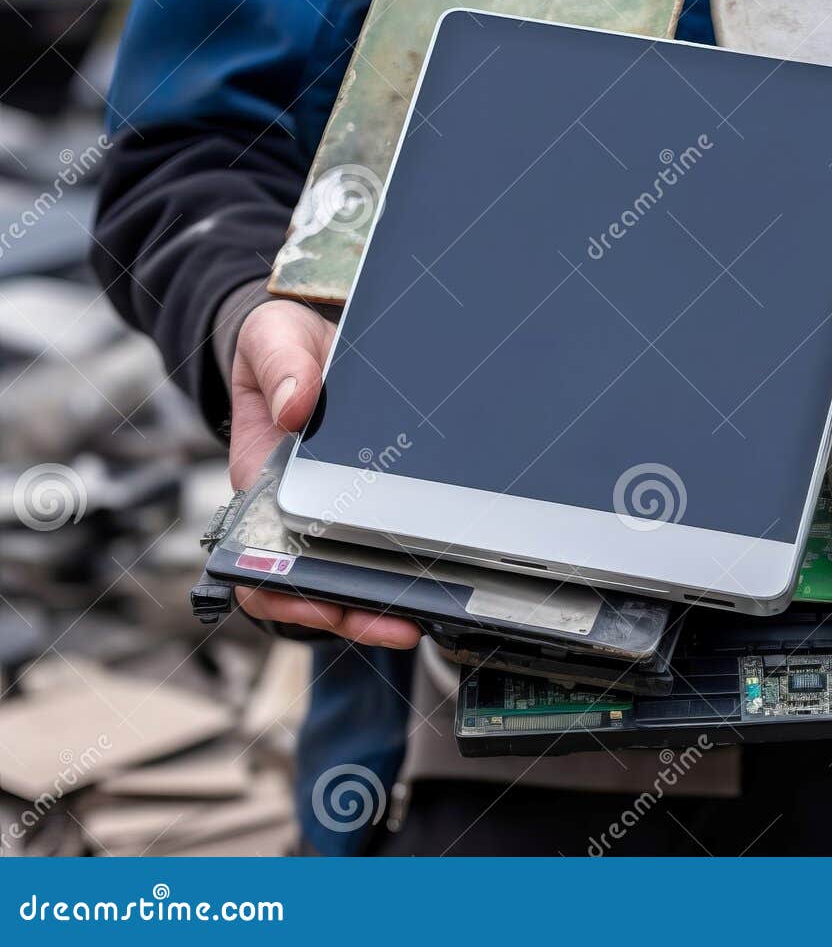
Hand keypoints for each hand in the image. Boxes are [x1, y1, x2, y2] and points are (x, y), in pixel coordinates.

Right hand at [228, 299, 420, 648]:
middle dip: (349, 614)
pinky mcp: (367, 503)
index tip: (321, 600)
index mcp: (259, 481)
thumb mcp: (273, 339)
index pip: (258, 558)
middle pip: (309, 585)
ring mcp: (330, 512)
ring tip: (425, 617)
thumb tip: (295, 406)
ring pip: (349, 577)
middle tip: (396, 626)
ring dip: (381, 605)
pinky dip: (404, 570)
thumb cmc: (281, 348)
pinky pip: (382, 548)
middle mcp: (291, 509)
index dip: (285, 591)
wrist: (314, 341)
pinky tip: (441, 580)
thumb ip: (281, 366)